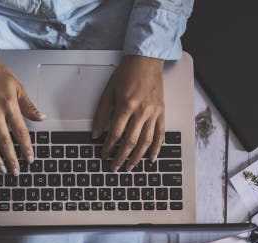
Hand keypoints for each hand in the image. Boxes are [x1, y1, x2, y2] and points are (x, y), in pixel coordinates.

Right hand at [0, 47, 44, 174]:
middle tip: (16, 172)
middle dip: (11, 159)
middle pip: (5, 142)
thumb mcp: (17, 86)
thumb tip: (41, 118)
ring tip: (2, 170)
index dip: (26, 147)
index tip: (30, 159)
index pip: (20, 131)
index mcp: (8, 105)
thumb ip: (28, 105)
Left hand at [92, 55, 164, 171]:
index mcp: (126, 105)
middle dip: (121, 157)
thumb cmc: (126, 74)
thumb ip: (101, 114)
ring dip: (137, 157)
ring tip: (130, 167)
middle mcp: (141, 111)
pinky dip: (156, 148)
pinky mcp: (161, 113)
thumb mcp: (108, 91)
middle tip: (114, 168)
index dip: (108, 147)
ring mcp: (153, 113)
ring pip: (146, 141)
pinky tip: (151, 158)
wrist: (146, 60)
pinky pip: (160, 134)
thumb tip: (95, 134)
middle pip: (130, 141)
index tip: (103, 155)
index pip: (115, 133)